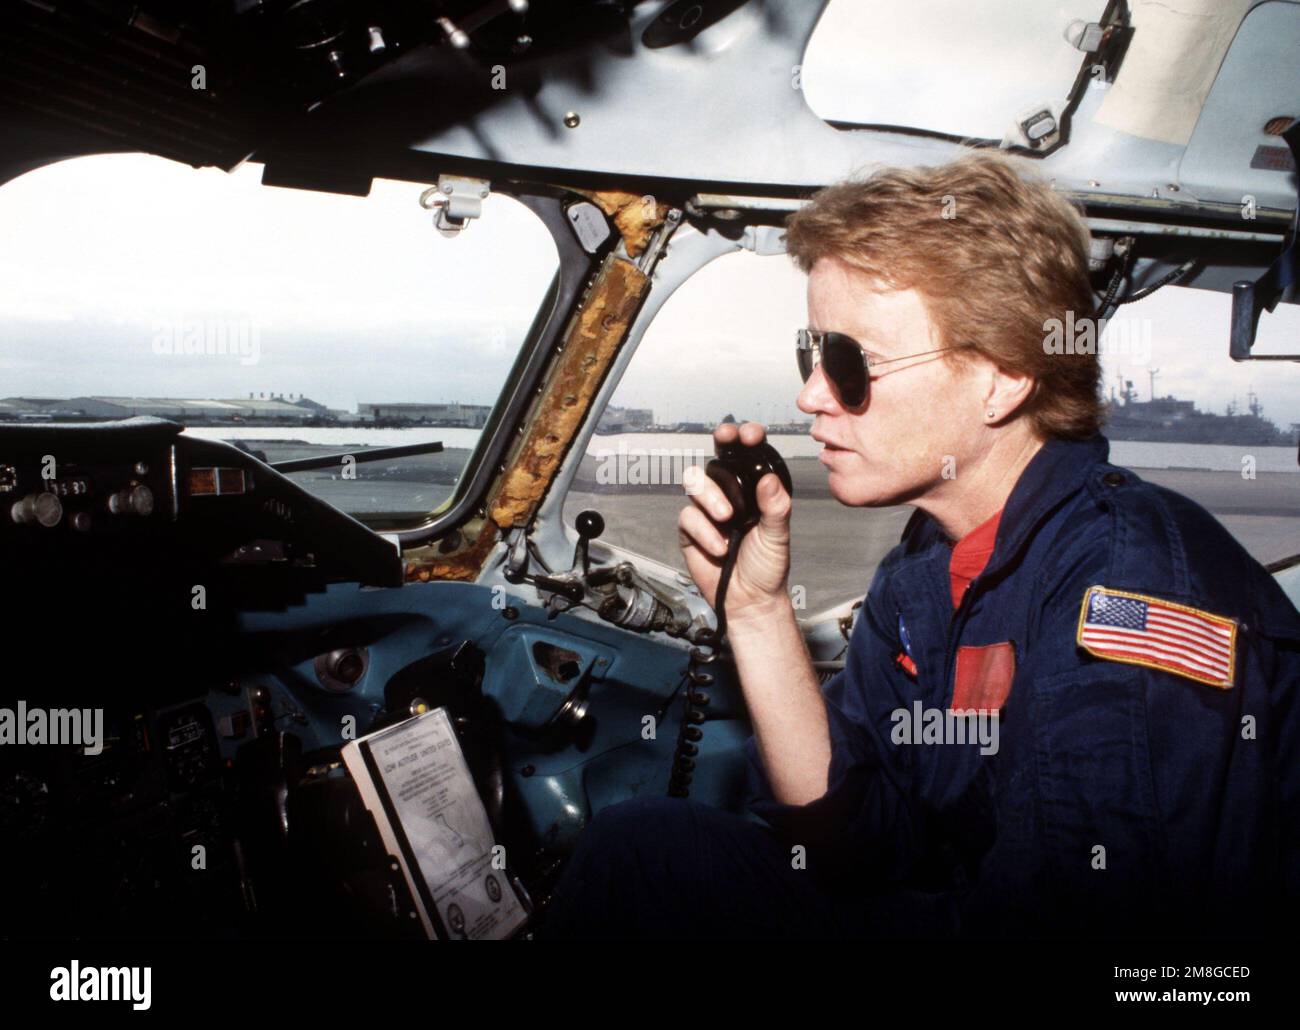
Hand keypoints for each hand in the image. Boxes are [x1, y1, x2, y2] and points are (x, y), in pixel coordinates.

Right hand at [678, 421, 791, 621]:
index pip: (746, 457)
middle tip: (727, 437)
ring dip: (710, 496)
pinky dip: (704, 531)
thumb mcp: (778, 536)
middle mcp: (727, 496)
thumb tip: (768, 479)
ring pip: (696, 483)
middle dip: (721, 443)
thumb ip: (776, 508)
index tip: (750, 433)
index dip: (744, 439)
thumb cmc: (767, 567)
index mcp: (752, 492)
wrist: (749, 600)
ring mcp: (706, 511)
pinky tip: (720, 547)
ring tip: (727, 518)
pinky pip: (688, 517)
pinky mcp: (690, 531)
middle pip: (716, 459)